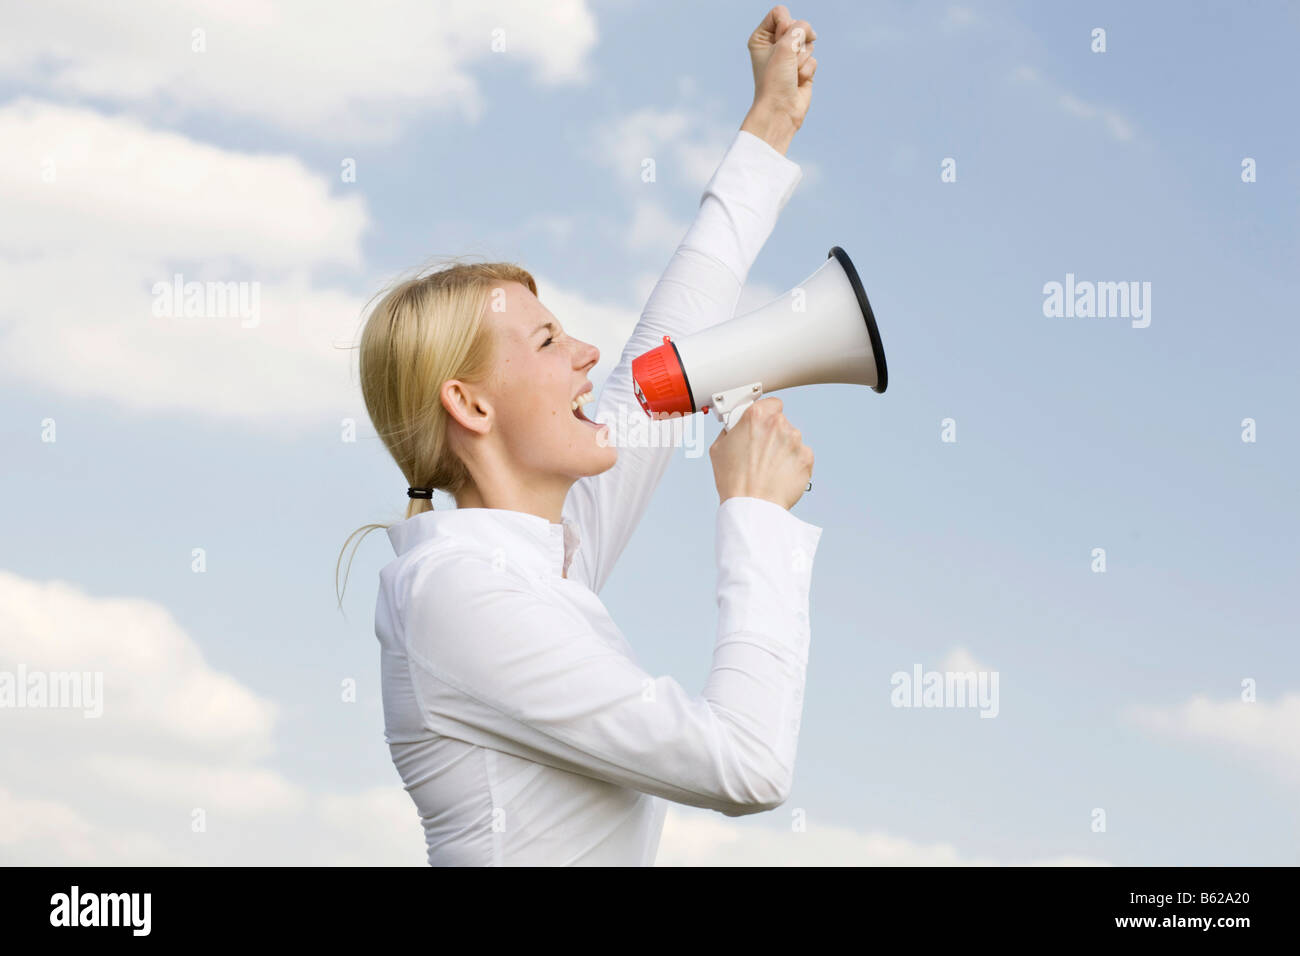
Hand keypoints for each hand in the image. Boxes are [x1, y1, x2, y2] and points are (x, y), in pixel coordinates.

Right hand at [709, 397, 813, 510]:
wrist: (752, 506)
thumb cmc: (734, 481)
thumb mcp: (718, 448)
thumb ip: (731, 430)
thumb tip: (736, 427)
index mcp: (756, 416)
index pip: (771, 403)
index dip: (766, 414)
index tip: (762, 423)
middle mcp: (778, 424)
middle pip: (781, 422)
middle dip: (772, 434)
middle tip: (760, 452)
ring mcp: (795, 441)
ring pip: (792, 440)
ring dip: (783, 449)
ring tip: (768, 468)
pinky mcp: (806, 458)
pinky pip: (801, 456)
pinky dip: (793, 463)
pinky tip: (779, 474)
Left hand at [744, 6, 817, 149]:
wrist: (780, 110)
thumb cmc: (775, 80)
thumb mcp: (784, 46)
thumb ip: (800, 28)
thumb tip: (811, 33)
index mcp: (762, 37)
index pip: (780, 12)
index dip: (785, 26)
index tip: (779, 45)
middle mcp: (774, 45)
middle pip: (797, 26)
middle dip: (796, 45)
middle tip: (786, 63)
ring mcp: (789, 57)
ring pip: (808, 43)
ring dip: (802, 59)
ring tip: (791, 74)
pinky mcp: (802, 68)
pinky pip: (813, 58)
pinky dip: (807, 70)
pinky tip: (798, 82)